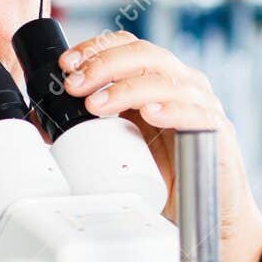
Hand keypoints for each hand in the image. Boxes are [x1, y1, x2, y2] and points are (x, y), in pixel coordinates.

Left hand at [60, 30, 261, 261]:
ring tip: (98, 105)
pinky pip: (197, 114)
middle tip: (75, 85)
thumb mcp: (124, 144)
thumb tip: (44, 119)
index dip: (98, 48)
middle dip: (104, 65)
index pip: (130, 46)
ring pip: (167, 81)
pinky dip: (172, 110)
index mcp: (162, 80)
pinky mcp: (218, 133)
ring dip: (127, 88)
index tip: (67, 64)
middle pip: (146, 55)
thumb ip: (96, 125)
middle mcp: (184, 86)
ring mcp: (203, 107)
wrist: (210, 215)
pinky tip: (151, 113)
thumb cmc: (171, 178)